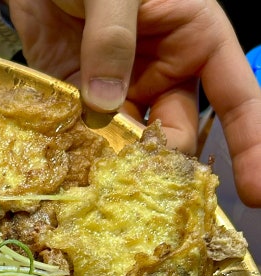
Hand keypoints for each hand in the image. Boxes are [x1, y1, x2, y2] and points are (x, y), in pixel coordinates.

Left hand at [8, 0, 260, 207]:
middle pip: (177, 136)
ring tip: (103, 195)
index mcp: (195, 39)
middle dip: (164, 167)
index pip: (237, 96)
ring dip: (119, 171)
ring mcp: (122, 94)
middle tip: (140, 193)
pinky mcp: (82, 107)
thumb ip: (112, 39)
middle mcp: (164, 73)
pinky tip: (74, 178)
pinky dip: (83, 159)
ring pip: (131, 148)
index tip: (255, 190)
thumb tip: (105, 104)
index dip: (250, 143)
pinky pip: (89, 141)